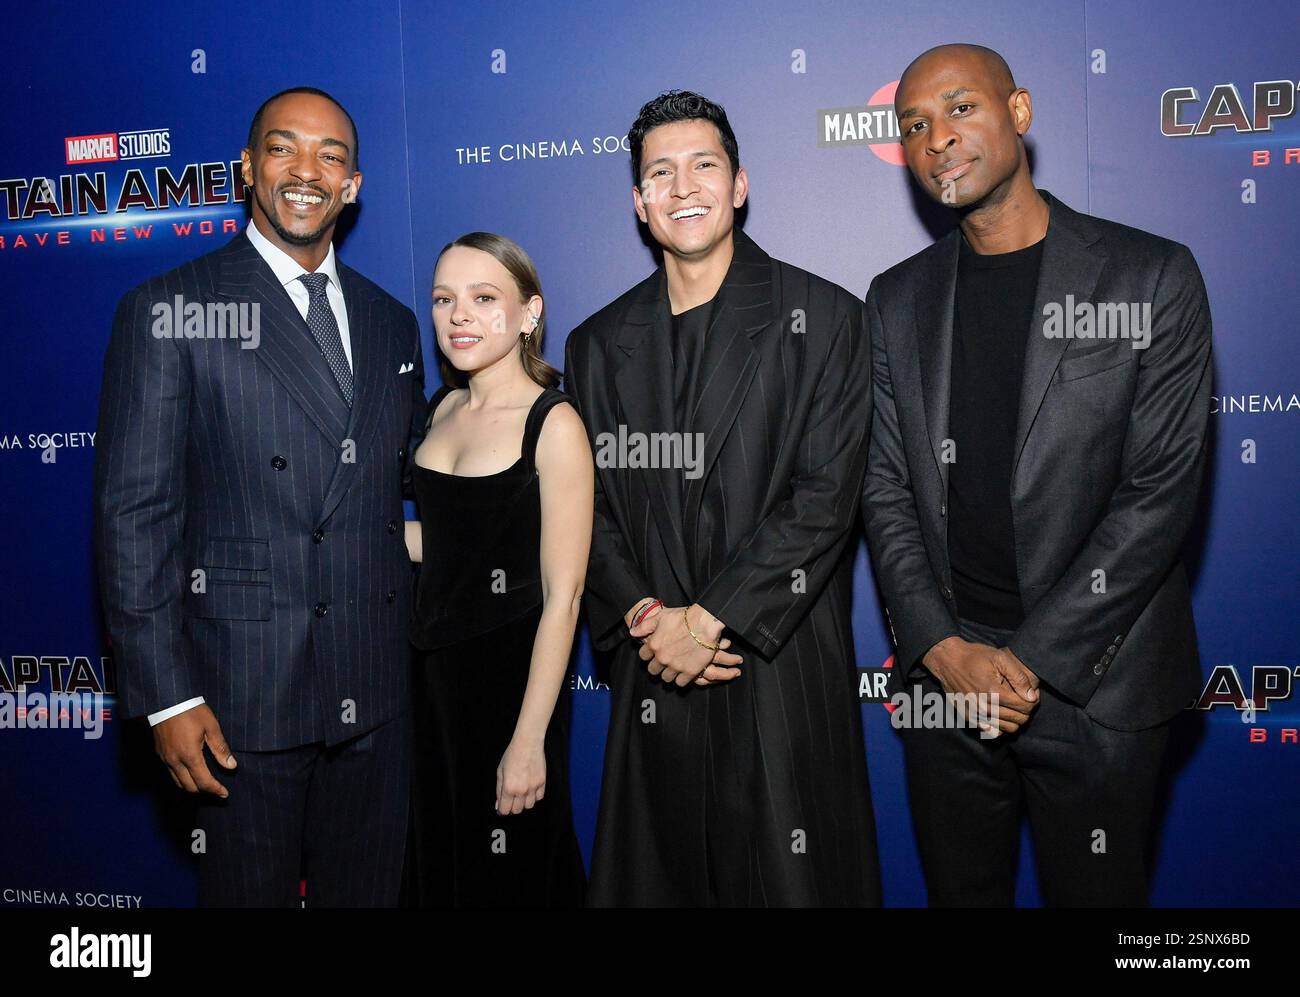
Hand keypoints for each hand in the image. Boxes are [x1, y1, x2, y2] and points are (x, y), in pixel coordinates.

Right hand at [152, 704, 236, 796]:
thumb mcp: (211, 727)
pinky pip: (171, 774)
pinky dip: (182, 779)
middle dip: (204, 791)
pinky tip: (192, 774)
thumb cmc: (191, 711)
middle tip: (217, 790)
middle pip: (189, 787)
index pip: (203, 782)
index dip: (215, 790)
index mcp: (189, 755)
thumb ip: (220, 749)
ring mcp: (165, 759)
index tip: (224, 793)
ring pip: (178, 783)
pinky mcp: (160, 754)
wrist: (167, 700)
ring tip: (206, 785)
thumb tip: (231, 766)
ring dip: (192, 787)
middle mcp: (174, 761)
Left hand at [496, 737, 545, 815]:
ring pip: (529, 806)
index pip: (505, 810)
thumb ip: (499, 790)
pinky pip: (539, 797)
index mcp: (509, 788)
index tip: (501, 807)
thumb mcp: (500, 772)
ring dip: (523, 803)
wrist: (528, 744)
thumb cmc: (512, 755)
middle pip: (517, 810)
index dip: (502, 810)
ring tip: (520, 793)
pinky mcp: (542, 783)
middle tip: (510, 799)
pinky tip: (530, 789)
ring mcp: (533, 787)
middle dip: (512, 807)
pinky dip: (534, 796)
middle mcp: (522, 790)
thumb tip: (498, 805)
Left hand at [638, 604, 741, 686]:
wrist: (705, 623)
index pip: (643, 656)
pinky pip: (680, 683)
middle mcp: (662, 658)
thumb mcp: (661, 616)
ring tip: (674, 667)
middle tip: (664, 660)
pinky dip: (681, 679)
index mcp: (654, 645)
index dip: (648, 653)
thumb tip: (633, 632)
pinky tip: (684, 671)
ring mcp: (676, 666)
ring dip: (668, 673)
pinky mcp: (689, 672)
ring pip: (665, 678)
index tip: (653, 652)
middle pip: (653, 670)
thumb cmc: (684, 617)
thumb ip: (644, 626)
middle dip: (656, 666)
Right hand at [922, 636, 1038, 735]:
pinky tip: (999, 713)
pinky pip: (992, 731)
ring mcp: (976, 714)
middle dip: (1025, 710)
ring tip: (1011, 705)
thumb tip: (1032, 696)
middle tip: (1021, 698)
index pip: (1025, 707)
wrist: (947, 660)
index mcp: (994, 693)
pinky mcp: (969, 717)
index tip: (1030, 692)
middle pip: (1019, 719)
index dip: (1032, 700)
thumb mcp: (1000, 658)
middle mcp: (985, 708)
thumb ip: (1019, 678)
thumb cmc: (974, 657)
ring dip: (1014, 719)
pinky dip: (1000, 725)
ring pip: (1008, 728)